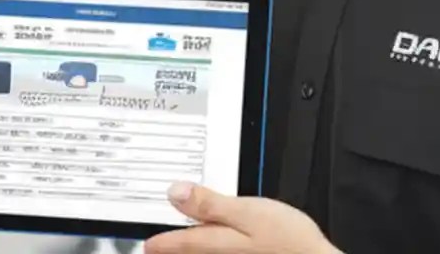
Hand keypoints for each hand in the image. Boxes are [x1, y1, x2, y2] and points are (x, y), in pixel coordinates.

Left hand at [144, 182, 339, 253]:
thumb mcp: (248, 212)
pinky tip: (222, 246)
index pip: (181, 243)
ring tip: (184, 245)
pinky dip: (216, 250)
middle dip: (175, 249)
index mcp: (217, 243)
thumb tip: (175, 193)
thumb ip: (210, 204)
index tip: (149, 244)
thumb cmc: (290, 242)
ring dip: (195, 250)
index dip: (162, 242)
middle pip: (193, 253)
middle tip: (157, 248)